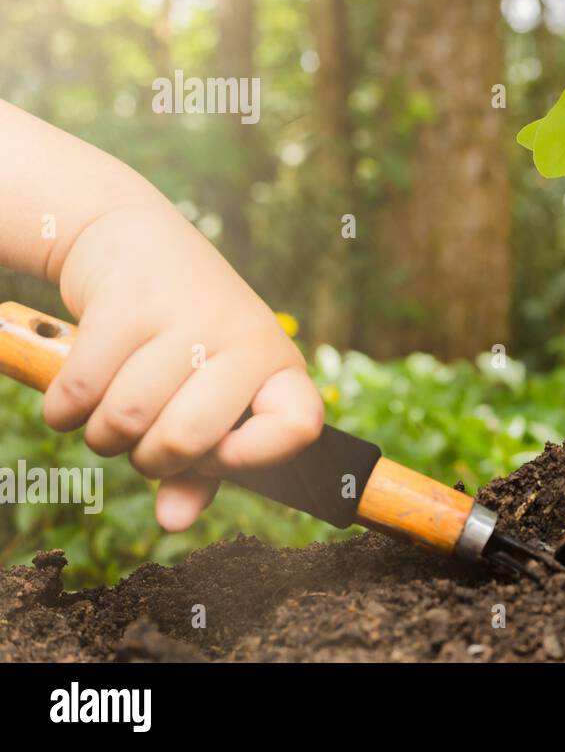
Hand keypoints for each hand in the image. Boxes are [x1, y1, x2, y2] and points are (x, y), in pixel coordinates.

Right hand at [42, 202, 322, 530]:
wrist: (130, 241)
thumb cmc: (181, 340)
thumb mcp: (206, 396)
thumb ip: (202, 468)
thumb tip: (174, 522)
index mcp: (277, 363)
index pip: (301, 425)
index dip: (255, 458)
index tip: (218, 459)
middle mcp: (243, 336)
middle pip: (187, 439)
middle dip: (150, 459)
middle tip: (145, 437)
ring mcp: (188, 315)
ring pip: (124, 421)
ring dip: (101, 434)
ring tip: (112, 408)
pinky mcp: (127, 302)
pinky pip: (79, 392)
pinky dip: (64, 408)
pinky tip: (76, 391)